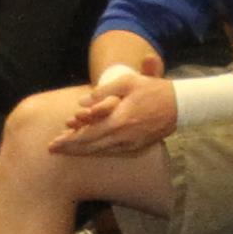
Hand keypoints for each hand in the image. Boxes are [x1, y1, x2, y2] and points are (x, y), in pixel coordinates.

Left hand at [55, 64, 181, 157]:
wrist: (181, 105)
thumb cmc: (153, 89)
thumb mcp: (127, 82)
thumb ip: (102, 92)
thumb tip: (80, 103)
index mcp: (119, 121)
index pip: (88, 135)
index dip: (69, 141)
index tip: (53, 143)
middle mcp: (124, 137)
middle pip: (90, 147)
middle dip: (70, 149)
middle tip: (52, 149)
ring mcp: (131, 144)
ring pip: (100, 151)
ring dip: (81, 150)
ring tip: (65, 149)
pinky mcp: (137, 146)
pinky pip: (112, 151)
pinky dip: (97, 150)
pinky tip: (87, 147)